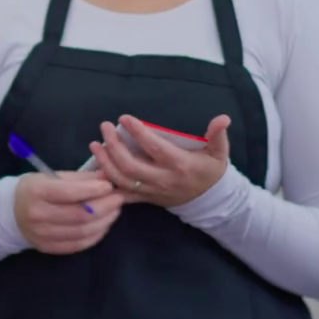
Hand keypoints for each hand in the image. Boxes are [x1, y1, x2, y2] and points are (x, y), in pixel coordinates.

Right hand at [15, 172, 123, 254]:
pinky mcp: (48, 248)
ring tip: (114, 211)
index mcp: (37, 192)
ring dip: (105, 221)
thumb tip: (106, 179)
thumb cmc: (34, 189)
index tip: (109, 186)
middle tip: (119, 198)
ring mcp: (42, 234)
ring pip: (83, 232)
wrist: (10, 212)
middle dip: (106, 206)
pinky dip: (95, 235)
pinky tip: (103, 225)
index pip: (70, 193)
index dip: (94, 190)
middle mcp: (38, 215)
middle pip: (81, 215)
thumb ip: (80, 178)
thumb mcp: (51, 176)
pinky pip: (78, 245)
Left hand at [89, 115, 230, 207]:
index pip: (154, 148)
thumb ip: (218, 135)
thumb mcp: (219, 152)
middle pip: (131, 165)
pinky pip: (122, 195)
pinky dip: (107, 184)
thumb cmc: (210, 170)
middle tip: (105, 128)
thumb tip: (223, 118)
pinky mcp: (146, 198)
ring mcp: (152, 191)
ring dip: (105, 163)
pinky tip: (96, 169)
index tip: (124, 118)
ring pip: (122, 181)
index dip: (138, 133)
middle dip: (114, 146)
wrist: (209, 199)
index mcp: (179, 165)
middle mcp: (163, 180)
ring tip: (95, 144)